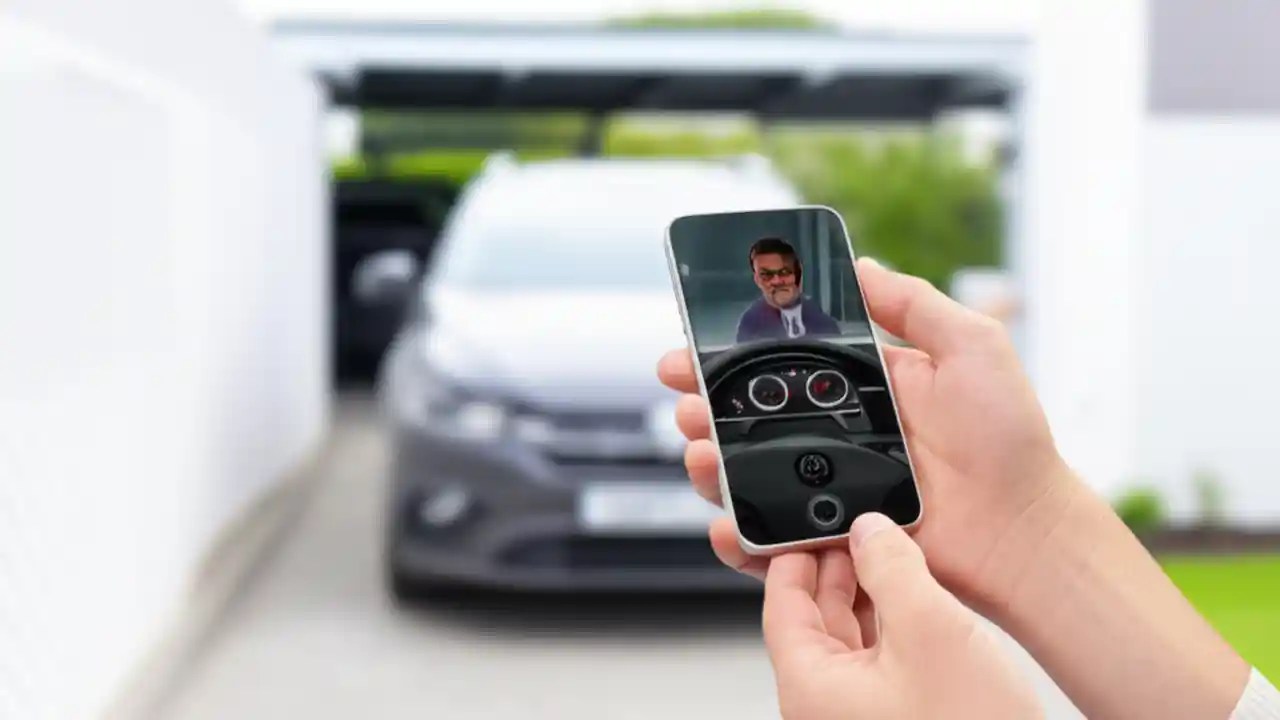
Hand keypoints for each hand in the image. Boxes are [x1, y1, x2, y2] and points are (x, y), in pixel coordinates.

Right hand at [657, 258, 1076, 604]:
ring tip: (699, 446)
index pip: (785, 360)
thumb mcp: (972, 347)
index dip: (737, 350)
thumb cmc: (1009, 440)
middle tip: (685, 396)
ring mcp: (829, 483)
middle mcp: (838, 430)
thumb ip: (915, 303)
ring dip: (710, 456)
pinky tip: (723, 516)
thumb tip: (861, 265)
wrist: (1021, 530)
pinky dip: (737, 527)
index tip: (698, 340)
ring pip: (748, 468)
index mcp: (864, 384)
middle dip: (706, 401)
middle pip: (752, 412)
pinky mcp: (829, 530)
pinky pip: (770, 528)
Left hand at [765, 513, 1040, 719]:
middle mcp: (823, 709)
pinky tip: (917, 603)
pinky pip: (878, 666)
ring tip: (894, 555)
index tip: (813, 519)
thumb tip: (868, 531)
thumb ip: (893, 569)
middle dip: (836, 569)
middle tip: (862, 527)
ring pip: (848, 642)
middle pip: (812, 621)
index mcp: (809, 687)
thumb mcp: (932, 632)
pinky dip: (890, 629)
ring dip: (867, 596)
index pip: (780, 604)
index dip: (795, 554)